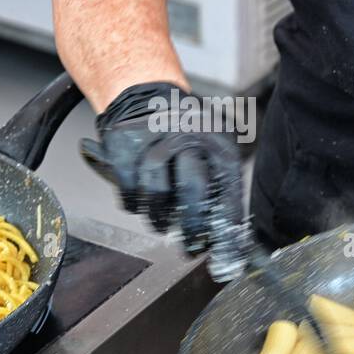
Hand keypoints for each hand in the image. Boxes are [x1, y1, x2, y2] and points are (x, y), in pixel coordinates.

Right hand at [80, 83, 249, 273]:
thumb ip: (217, 189)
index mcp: (218, 141)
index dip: (227, 228)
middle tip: (191, 247)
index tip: (226, 257)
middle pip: (193, 189)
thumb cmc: (182, 134)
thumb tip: (229, 240)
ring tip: (160, 224)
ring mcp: (155, 139)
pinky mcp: (125, 144)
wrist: (145, 96)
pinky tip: (138, 205)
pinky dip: (132, 204)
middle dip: (192, 227)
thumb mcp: (211, 151)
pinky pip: (128, 187)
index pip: (228, 191)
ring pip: (157, 191)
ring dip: (158, 218)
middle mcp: (189, 136)